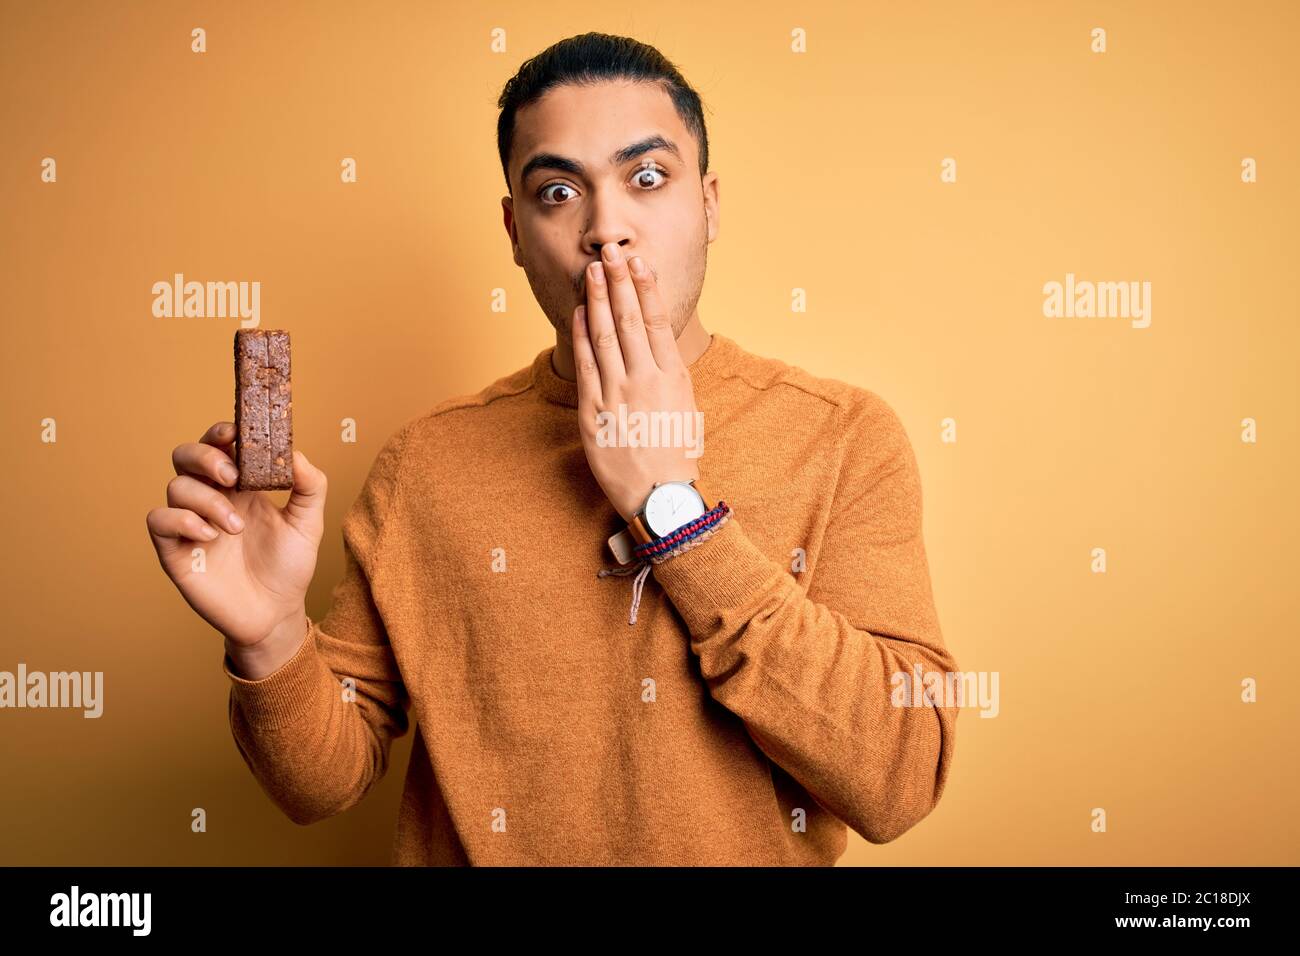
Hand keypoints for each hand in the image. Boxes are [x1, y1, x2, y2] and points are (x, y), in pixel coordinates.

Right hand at [146, 421, 326, 650]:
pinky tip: (210, 536)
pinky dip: (182, 520)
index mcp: (240, 487)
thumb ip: (309, 486)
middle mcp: (211, 498)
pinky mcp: (174, 550)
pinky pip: (159, 520)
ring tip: (236, 528)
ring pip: (176, 486)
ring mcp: (190, 523)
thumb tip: (295, 453)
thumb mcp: (308, 524)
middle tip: (234, 477)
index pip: (219, 445)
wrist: (275, 614)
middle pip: (186, 456)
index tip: (235, 433)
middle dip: (206, 456)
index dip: (220, 432)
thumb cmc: (289, 567)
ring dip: (207, 500)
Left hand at [572, 243, 700, 520]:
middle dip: (618, 284)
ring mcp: (617, 395)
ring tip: (592, 273)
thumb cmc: (677, 456)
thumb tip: (659, 346)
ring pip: (604, 337)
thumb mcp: (687, 410)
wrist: (660, 497)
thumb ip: (671, 376)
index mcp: (674, 378)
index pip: (657, 322)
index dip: (646, 289)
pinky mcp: (593, 413)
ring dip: (596, 301)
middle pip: (629, 321)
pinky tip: (577, 314)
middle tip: (611, 254)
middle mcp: (645, 381)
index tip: (640, 264)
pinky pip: (585, 366)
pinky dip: (579, 336)